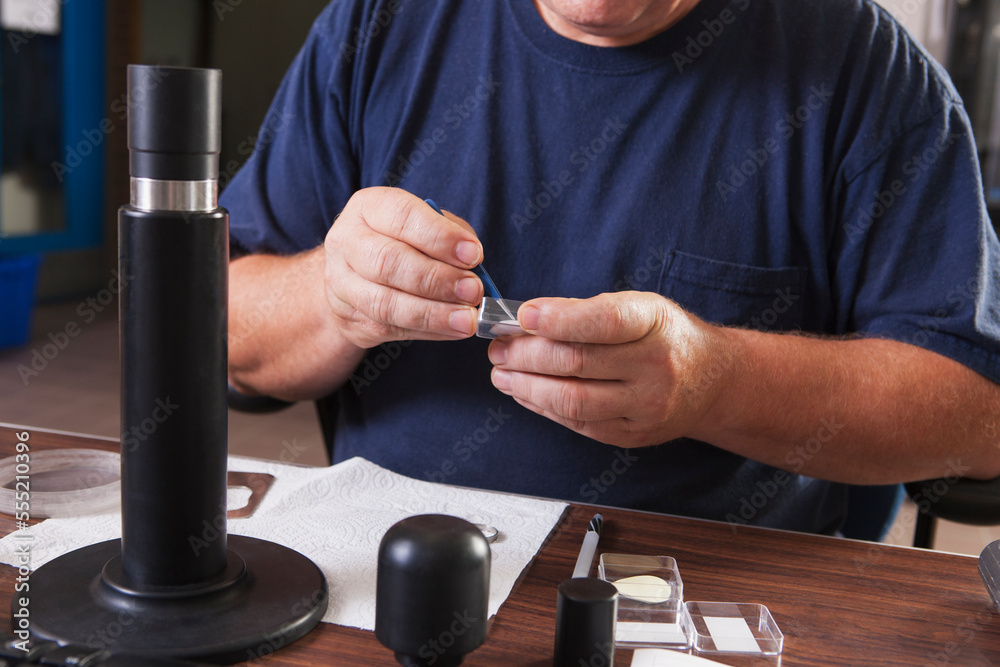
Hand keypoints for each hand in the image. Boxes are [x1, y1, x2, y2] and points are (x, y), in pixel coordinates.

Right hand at [324, 187, 483, 348]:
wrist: (355, 275)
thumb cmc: (401, 243)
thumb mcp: (425, 224)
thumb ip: (451, 236)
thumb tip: (474, 264)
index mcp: (368, 207)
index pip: (402, 216)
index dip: (440, 236)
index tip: (473, 254)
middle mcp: (346, 241)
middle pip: (388, 262)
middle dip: (437, 279)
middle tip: (472, 290)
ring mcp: (341, 283)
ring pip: (385, 303)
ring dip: (433, 314)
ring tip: (467, 319)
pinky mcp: (348, 318)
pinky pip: (389, 329)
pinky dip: (427, 331)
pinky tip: (452, 329)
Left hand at [488, 292, 732, 446]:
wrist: (713, 381)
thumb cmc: (666, 336)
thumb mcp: (640, 307)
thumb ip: (587, 311)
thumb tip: (528, 320)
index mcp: (654, 324)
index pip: (604, 321)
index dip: (559, 319)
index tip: (523, 316)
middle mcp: (654, 367)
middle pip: (578, 363)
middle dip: (527, 355)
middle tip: (499, 347)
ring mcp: (644, 406)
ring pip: (572, 400)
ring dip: (527, 386)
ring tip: (502, 372)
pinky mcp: (631, 435)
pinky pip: (577, 423)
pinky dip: (543, 407)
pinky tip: (525, 392)